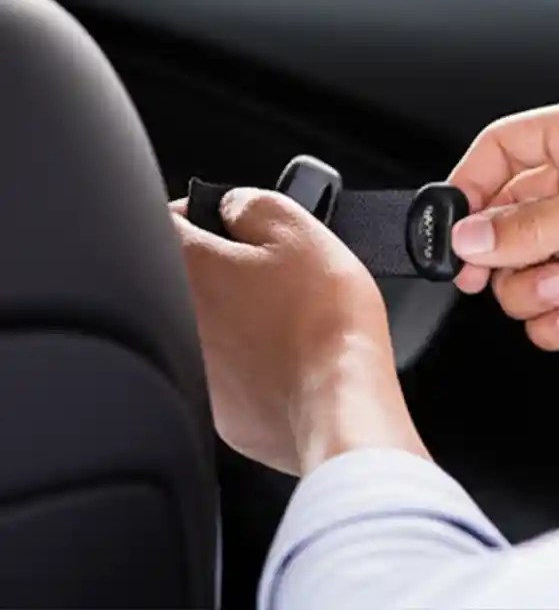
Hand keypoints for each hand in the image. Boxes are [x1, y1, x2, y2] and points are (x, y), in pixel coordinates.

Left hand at [171, 190, 426, 474]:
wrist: (341, 401)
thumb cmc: (324, 319)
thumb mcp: (299, 230)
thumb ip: (252, 203)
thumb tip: (232, 207)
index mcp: (186, 267)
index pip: (164, 219)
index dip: (202, 212)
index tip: (231, 221)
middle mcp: (175, 320)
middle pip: (187, 277)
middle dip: (224, 269)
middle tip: (273, 273)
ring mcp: (191, 370)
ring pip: (208, 328)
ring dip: (238, 318)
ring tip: (287, 321)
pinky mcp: (216, 408)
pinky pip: (228, 374)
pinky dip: (251, 364)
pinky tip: (288, 360)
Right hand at [447, 93, 558, 348]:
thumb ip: (530, 225)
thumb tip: (472, 238)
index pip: (505, 146)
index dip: (472, 182)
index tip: (452, 223)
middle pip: (508, 214)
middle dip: (497, 249)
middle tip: (483, 274)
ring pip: (525, 265)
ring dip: (531, 287)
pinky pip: (556, 302)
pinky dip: (556, 317)